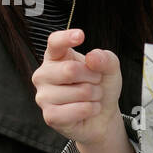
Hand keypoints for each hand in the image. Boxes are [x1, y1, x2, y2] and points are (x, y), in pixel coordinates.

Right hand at [32, 29, 123, 147]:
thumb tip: (92, 58)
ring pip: (79, 92)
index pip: (55, 42)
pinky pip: (76, 110)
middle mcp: (44, 74)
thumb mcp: (109, 68)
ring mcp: (43, 96)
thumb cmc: (99, 86)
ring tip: (91, 97)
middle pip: (70, 69)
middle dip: (93, 77)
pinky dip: (90, 110)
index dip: (66, 38)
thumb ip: (105, 58)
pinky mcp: (50, 116)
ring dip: (94, 96)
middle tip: (95, 82)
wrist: (101, 114)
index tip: (80, 36)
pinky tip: (88, 109)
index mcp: (55, 57)